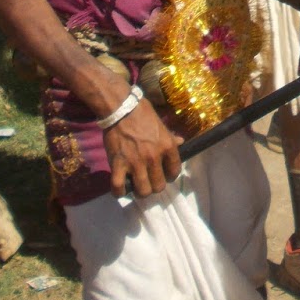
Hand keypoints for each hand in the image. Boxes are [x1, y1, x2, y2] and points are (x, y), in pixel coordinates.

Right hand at [100, 76, 182, 196]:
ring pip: (143, 191)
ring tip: (136, 185)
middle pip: (159, 186)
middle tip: (148, 180)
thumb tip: (181, 142)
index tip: (164, 175)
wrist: (120, 107)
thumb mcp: (161, 125)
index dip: (170, 176)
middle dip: (154, 186)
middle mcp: (154, 158)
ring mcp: (136, 163)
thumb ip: (170, 137)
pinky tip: (120, 189)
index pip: (175, 172)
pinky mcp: (118, 164)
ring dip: (140, 191)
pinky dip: (119, 192)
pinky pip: (119, 188)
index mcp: (167, 147)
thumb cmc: (142, 113)